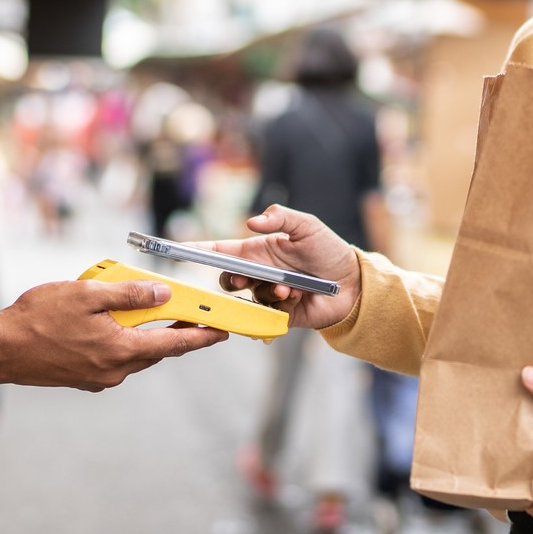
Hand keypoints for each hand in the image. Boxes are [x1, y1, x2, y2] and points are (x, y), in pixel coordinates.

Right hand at [0, 278, 227, 389]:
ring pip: (135, 355)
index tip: (222, 331)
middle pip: (157, 351)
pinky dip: (123, 342)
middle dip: (176, 333)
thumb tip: (164, 295)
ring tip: (150, 312)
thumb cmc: (39, 317)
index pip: (174, 344)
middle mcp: (114, 371)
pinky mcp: (83, 378)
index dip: (201, 337)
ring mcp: (98, 378)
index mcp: (120, 351)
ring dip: (146, 336)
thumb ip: (130, 295)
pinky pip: (115, 359)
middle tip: (191, 314)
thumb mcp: (88, 294)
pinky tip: (113, 323)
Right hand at [200, 205, 360, 329]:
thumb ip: (280, 218)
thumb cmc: (328, 251)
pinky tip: (296, 296)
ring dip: (265, 291)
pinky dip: (280, 303)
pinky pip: (266, 313)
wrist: (353, 283)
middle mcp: (259, 274)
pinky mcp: (279, 315)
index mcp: (258, 251)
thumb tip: (251, 222)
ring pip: (247, 299)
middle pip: (228, 279)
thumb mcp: (306, 226)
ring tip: (288, 286)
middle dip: (233, 279)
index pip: (221, 251)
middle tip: (246, 279)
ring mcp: (267, 295)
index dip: (199, 250)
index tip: (180, 249)